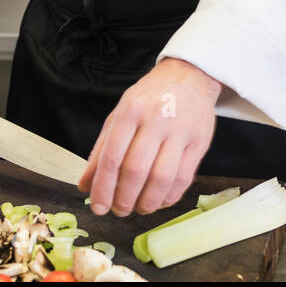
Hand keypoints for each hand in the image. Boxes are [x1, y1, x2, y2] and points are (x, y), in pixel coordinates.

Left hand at [78, 58, 221, 216]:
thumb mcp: (119, 114)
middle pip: (136, 170)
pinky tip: (160, 200)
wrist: (190, 76)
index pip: (112, 157)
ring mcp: (180, 131)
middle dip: (124, 199)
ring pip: (162, 178)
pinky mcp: (200, 141)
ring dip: (147, 202)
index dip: (103, 188)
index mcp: (130, 111)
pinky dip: (169, 197)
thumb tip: (85, 185)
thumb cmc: (150, 98)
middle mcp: (155, 119)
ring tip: (139, 208)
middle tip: (119, 211)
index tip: (98, 207)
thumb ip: (101, 150)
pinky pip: (184, 178)